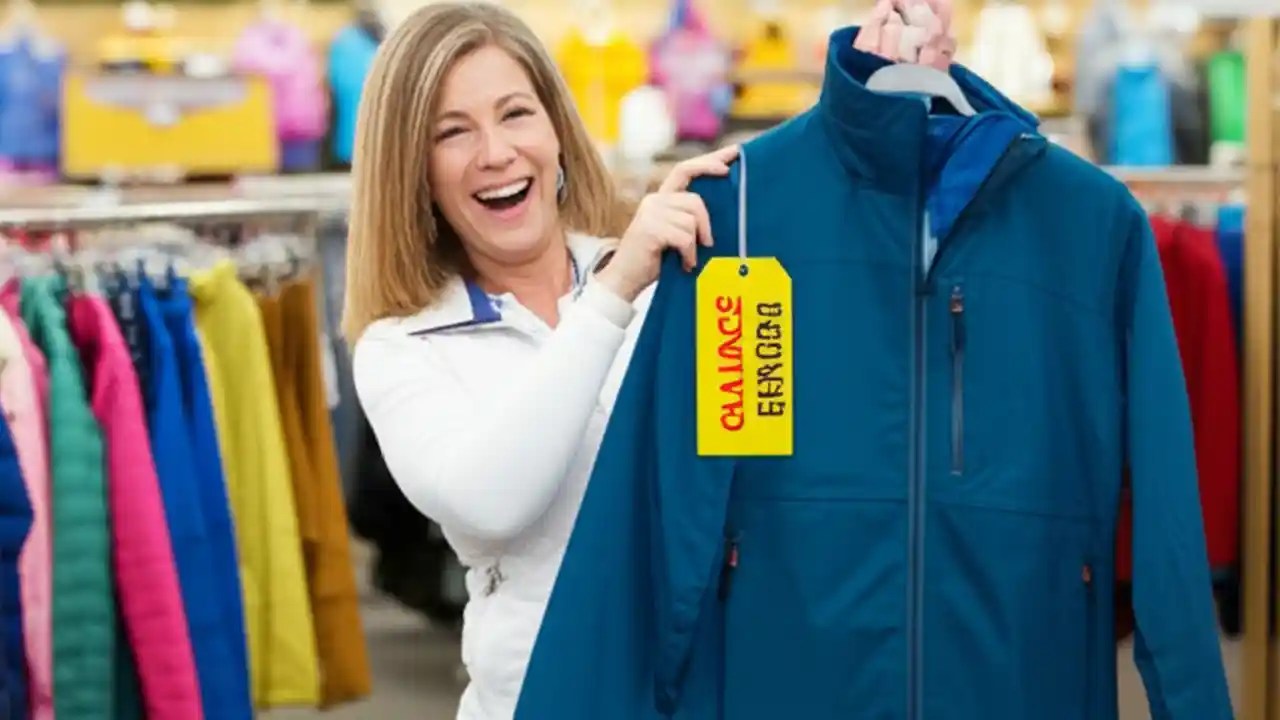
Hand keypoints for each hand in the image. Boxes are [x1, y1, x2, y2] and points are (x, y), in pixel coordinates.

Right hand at [595, 145, 740, 301]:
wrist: (624, 280)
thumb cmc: (655, 259)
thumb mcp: (674, 233)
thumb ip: (689, 218)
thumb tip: (724, 209)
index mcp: (661, 198)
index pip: (686, 169)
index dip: (710, 161)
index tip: (734, 154)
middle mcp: (654, 200)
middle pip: (694, 200)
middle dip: (707, 222)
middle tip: (709, 242)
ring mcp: (650, 213)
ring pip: (691, 221)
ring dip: (695, 245)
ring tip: (688, 259)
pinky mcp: (650, 229)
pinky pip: (685, 237)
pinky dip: (689, 254)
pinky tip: (684, 264)